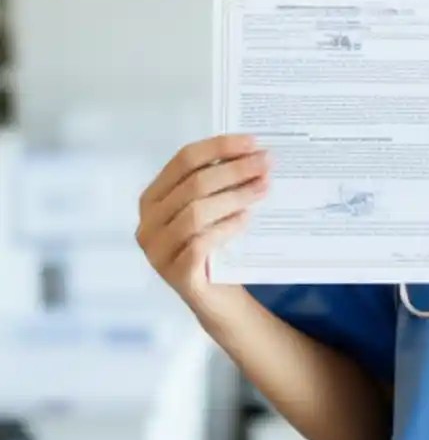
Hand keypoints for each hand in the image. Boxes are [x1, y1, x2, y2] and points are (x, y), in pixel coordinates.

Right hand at [135, 134, 270, 312]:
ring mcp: (157, 250)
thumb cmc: (215, 246)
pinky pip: (201, 243)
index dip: (219, 147)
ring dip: (235, 196)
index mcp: (154, 198)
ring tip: (263, 188)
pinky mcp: (176, 274)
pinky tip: (246, 220)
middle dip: (235, 170)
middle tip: (267, 164)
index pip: (183, 160)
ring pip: (197, 212)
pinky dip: (226, 228)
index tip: (253, 142)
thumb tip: (254, 153)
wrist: (218, 297)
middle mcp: (148, 222)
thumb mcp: (213, 210)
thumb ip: (219, 183)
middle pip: (194, 184)